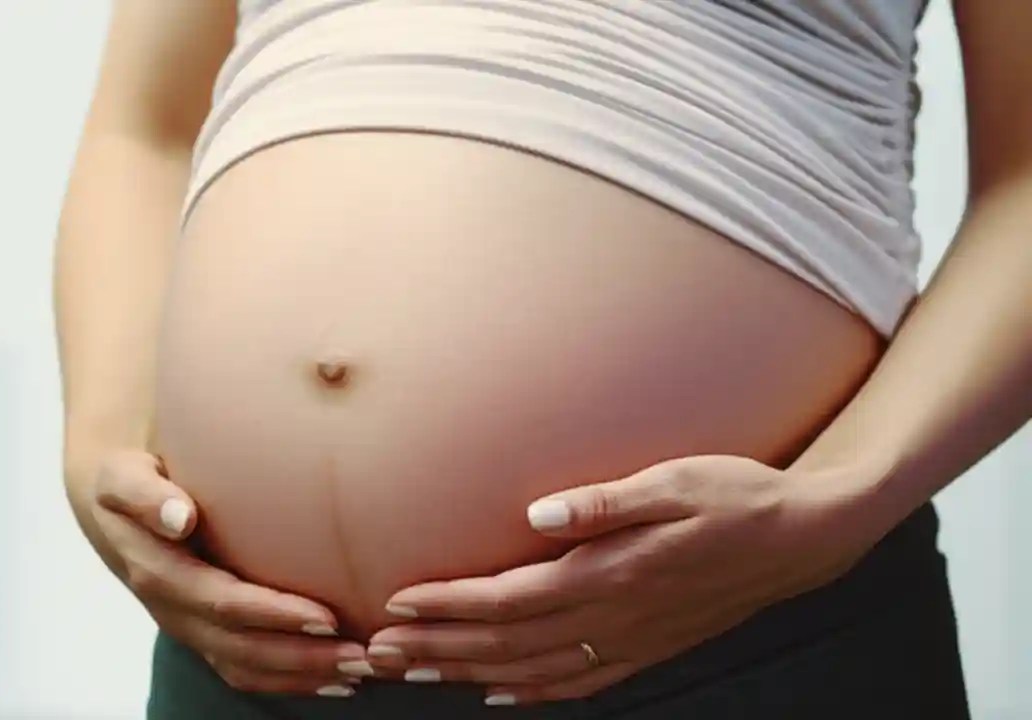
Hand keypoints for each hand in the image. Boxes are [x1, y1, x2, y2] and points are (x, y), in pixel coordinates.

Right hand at [82, 448, 368, 697]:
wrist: (117, 509)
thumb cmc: (135, 481)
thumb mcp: (122, 477)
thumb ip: (143, 493)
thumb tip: (179, 518)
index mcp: (157, 573)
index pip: (221, 602)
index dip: (272, 614)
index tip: (327, 616)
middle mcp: (174, 611)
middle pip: (242, 648)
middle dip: (303, 656)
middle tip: (361, 656)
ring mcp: (190, 629)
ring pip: (247, 669)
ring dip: (304, 676)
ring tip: (361, 671)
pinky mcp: (205, 636)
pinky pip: (248, 672)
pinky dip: (293, 681)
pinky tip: (339, 681)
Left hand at [365, 455, 874, 705]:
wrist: (803, 540)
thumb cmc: (736, 497)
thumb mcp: (675, 481)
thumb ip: (605, 502)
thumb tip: (539, 512)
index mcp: (611, 572)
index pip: (509, 598)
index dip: (450, 604)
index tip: (398, 602)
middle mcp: (614, 616)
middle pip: (506, 643)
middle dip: (437, 649)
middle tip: (379, 653)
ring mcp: (632, 639)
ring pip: (532, 669)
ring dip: (467, 674)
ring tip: (416, 674)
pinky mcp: (648, 648)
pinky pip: (578, 682)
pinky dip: (531, 692)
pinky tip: (500, 693)